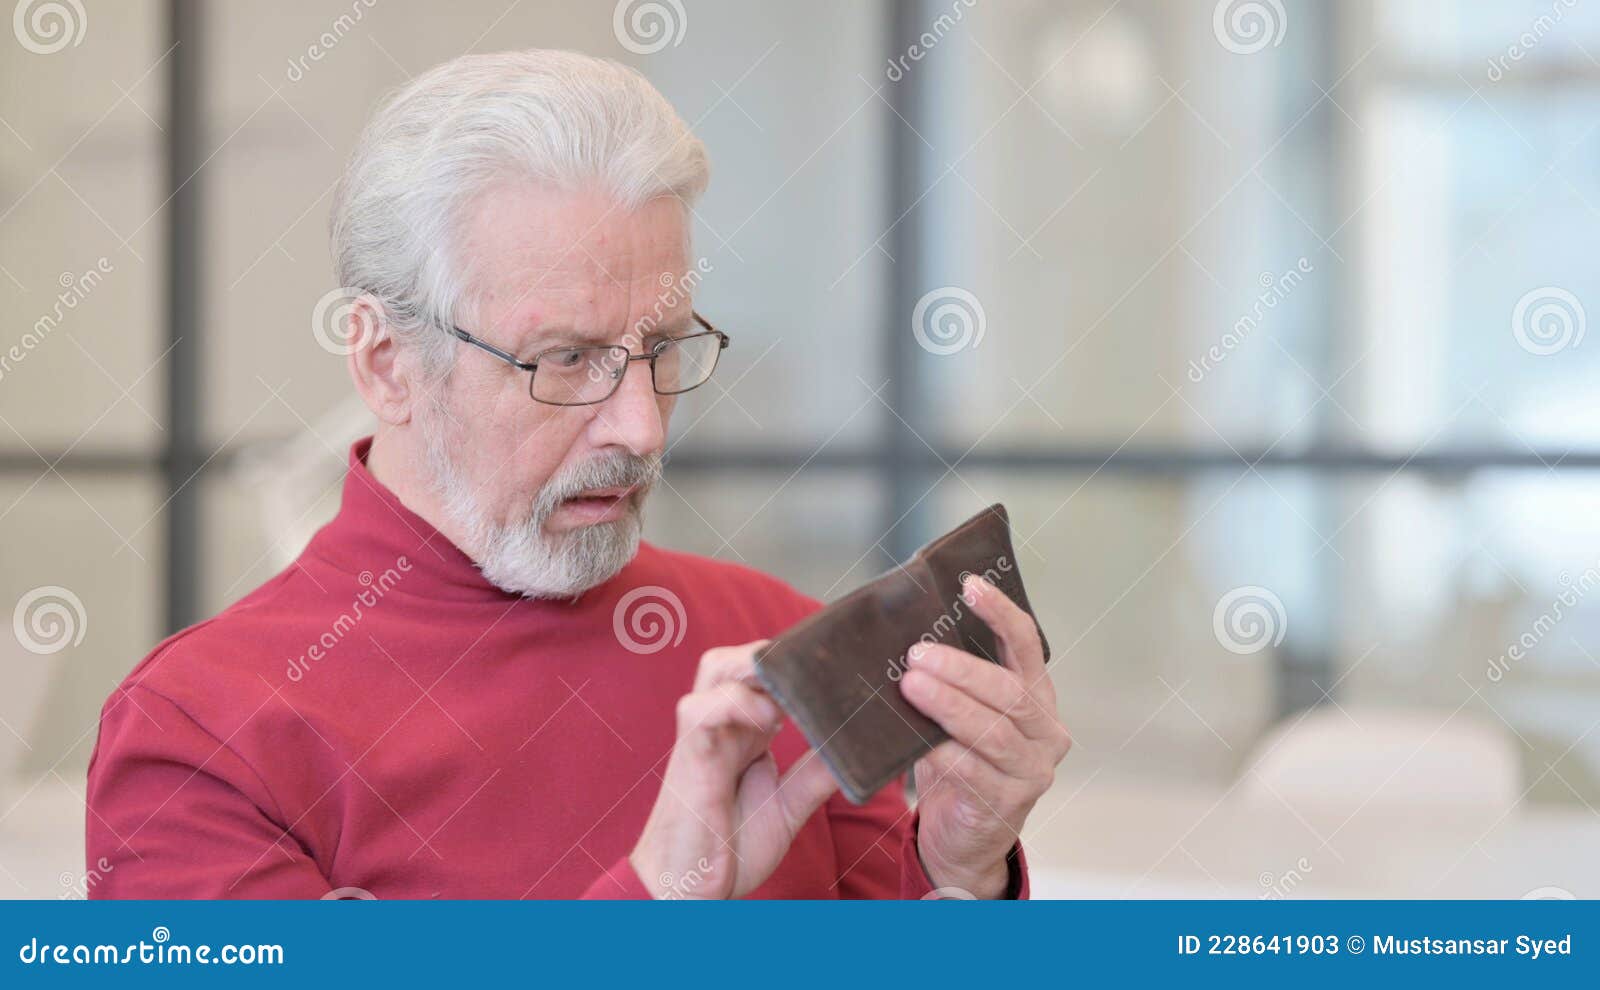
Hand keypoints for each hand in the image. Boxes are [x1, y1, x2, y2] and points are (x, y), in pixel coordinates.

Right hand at [629, 640, 837, 898]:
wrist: (686, 893)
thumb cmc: (728, 848)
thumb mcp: (787, 808)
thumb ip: (816, 775)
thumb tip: (859, 748)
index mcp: (746, 731)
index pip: (766, 674)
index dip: (797, 663)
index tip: (842, 665)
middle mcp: (724, 725)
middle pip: (740, 658)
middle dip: (776, 653)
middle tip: (820, 669)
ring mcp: (703, 736)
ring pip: (718, 668)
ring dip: (755, 665)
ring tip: (793, 686)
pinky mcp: (689, 756)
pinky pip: (701, 710)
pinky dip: (735, 703)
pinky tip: (766, 718)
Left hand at [899, 574, 1070, 897]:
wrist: (965, 835)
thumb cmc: (960, 760)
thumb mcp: (964, 714)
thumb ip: (954, 679)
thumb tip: (906, 631)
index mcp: (1037, 695)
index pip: (1025, 644)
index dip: (999, 612)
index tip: (969, 585)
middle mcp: (1046, 730)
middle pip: (1009, 691)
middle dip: (961, 669)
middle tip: (916, 655)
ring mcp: (1032, 770)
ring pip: (993, 731)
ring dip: (948, 706)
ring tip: (910, 686)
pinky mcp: (1008, 803)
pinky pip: (972, 772)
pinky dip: (942, 752)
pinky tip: (916, 741)